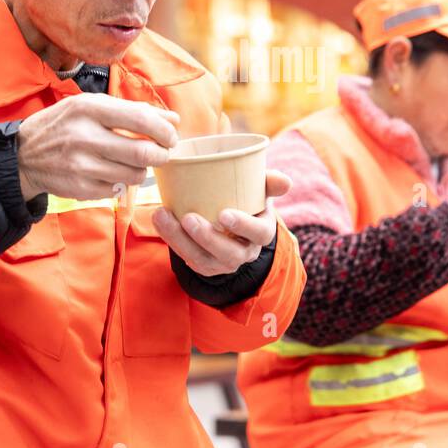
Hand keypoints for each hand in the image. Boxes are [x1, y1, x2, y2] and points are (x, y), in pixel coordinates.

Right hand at [16, 93, 179, 201]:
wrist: (23, 155)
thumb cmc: (64, 125)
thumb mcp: (92, 106)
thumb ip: (134, 111)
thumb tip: (174, 120)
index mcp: (89, 109)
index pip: (140, 119)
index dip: (164, 130)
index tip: (171, 136)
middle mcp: (84, 137)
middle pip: (142, 153)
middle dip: (162, 155)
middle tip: (163, 153)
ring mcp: (81, 166)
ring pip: (134, 175)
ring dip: (144, 170)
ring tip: (137, 162)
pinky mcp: (80, 189)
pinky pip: (118, 189)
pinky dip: (125, 182)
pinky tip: (116, 172)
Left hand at [151, 170, 291, 277]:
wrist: (232, 224)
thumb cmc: (247, 201)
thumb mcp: (259, 191)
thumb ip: (269, 183)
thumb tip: (286, 182)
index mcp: (261, 233)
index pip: (259, 233)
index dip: (243, 226)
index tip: (224, 214)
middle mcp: (244, 253)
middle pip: (228, 253)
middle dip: (207, 237)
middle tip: (189, 217)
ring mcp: (222, 263)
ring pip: (201, 259)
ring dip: (180, 239)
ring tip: (162, 215)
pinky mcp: (203, 265)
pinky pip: (186, 258)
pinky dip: (171, 240)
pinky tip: (160, 221)